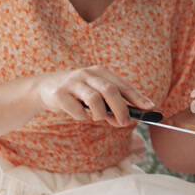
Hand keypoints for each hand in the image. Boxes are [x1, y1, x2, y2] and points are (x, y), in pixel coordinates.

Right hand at [34, 66, 154, 126]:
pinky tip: (79, 115)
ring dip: (100, 114)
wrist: (44, 89)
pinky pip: (77, 110)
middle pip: (110, 91)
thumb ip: (112, 102)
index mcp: (100, 72)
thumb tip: (130, 118)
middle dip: (121, 109)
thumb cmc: (78, 93)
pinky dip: (82, 117)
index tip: (150, 107)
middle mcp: (87, 74)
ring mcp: (72, 82)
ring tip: (97, 118)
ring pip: (94, 100)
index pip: (122, 85)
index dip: (137, 96)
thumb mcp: (96, 92)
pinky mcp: (59, 94)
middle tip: (124, 123)